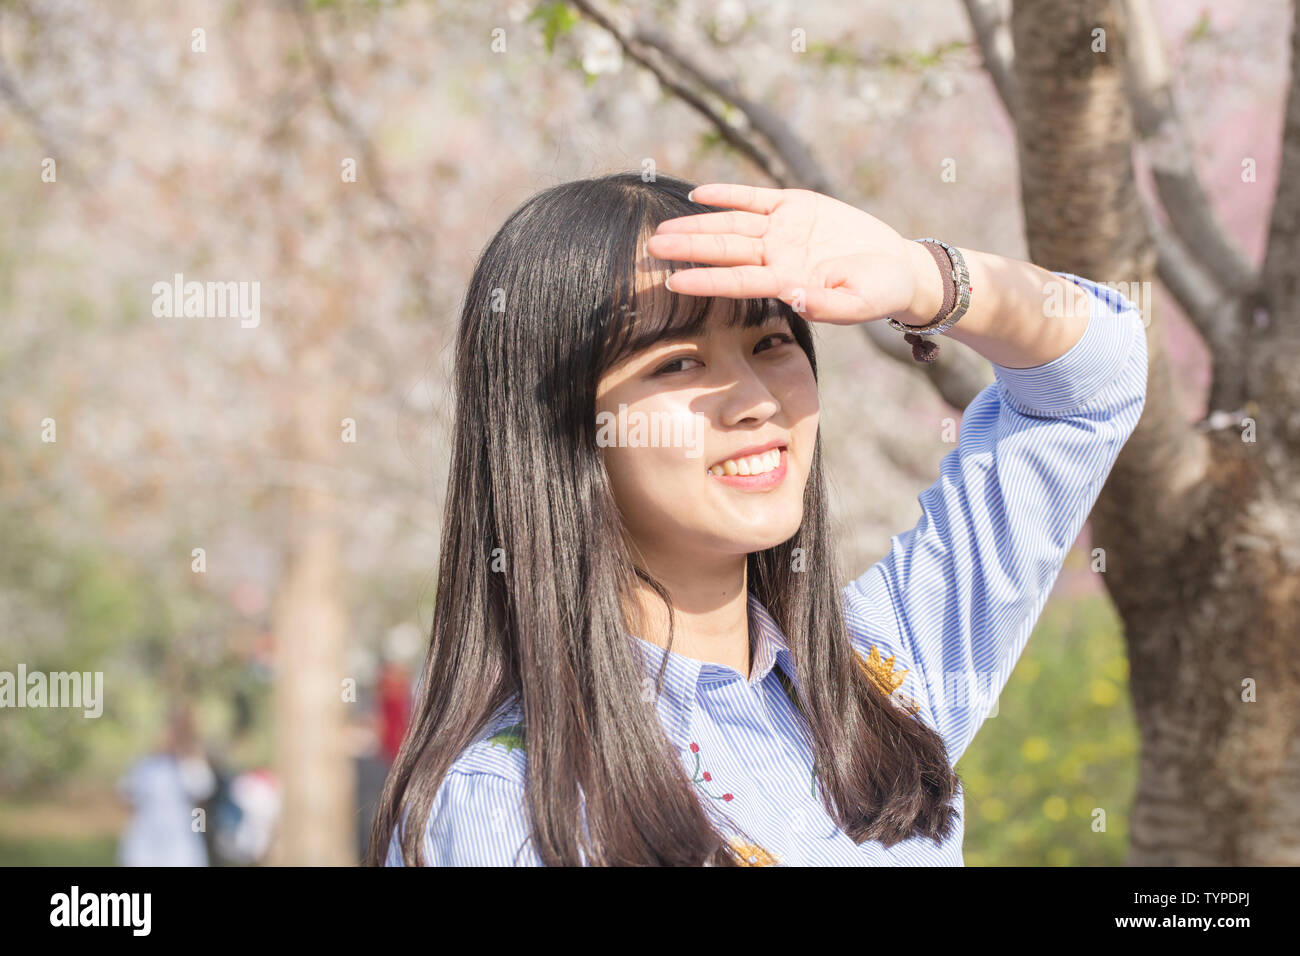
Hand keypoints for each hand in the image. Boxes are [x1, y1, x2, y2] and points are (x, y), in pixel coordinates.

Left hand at [645, 183, 941, 325]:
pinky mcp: (796, 205)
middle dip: (687, 249)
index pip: (736, 282)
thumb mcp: (857, 304)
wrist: (898, 269)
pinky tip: (699, 194)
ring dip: (697, 225)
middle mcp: (776, 256)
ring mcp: (783, 230)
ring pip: (732, 225)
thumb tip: (793, 294)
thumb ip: (825, 304)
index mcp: (786, 282)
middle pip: (723, 250)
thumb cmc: (877, 294)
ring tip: (662, 229)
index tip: (673, 283)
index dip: (705, 280)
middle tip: (651, 248)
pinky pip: (755, 198)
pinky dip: (729, 194)